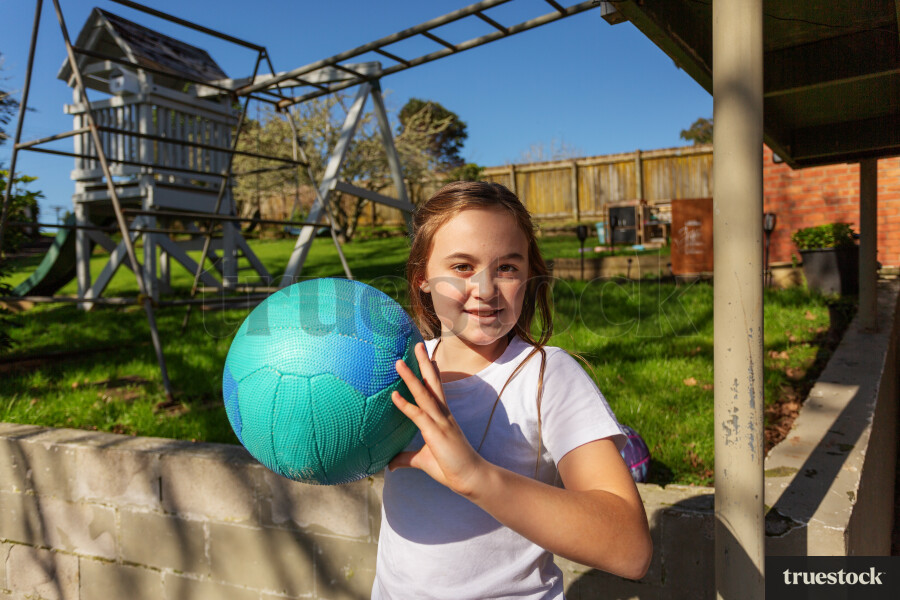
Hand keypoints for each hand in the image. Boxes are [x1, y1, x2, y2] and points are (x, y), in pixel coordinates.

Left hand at [389, 342, 488, 496]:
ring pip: (424, 394)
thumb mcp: (423, 461)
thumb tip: (389, 463)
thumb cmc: (451, 468)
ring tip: (399, 362)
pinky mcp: (436, 433)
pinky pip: (418, 415)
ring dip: (411, 377)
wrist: (471, 478)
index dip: (432, 373)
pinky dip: (405, 404)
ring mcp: (440, 422)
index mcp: (443, 417)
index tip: (428, 357)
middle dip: (424, 363)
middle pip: (433, 383)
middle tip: (417, 344)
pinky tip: (393, 395)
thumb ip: (406, 458)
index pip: (437, 389)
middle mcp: (443, 415)